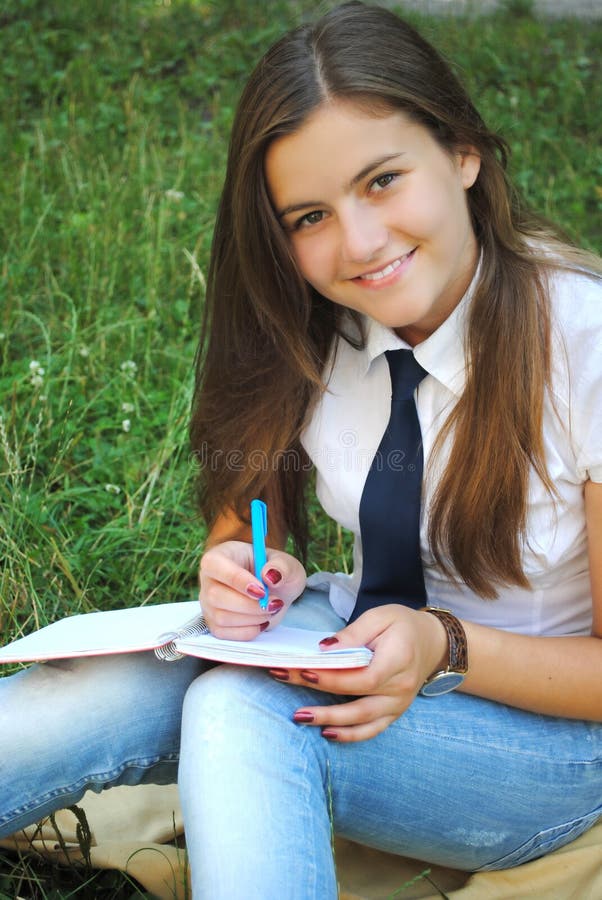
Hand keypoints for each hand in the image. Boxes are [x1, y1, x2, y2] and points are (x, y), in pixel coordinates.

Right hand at [199, 541, 305, 639]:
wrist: (276, 593)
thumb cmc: (276, 573)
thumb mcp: (287, 564)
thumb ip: (282, 566)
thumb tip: (270, 576)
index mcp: (221, 555)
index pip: (215, 565)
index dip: (237, 580)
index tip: (262, 591)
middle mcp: (209, 579)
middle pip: (215, 595)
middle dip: (249, 605)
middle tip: (273, 603)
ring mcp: (208, 603)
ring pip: (220, 617)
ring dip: (252, 618)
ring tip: (270, 610)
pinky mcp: (214, 623)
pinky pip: (224, 633)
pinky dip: (248, 631)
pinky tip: (261, 621)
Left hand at [272, 604, 447, 741]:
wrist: (431, 642)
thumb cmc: (402, 625)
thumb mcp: (379, 617)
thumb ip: (353, 633)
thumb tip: (325, 649)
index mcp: (398, 660)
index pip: (363, 677)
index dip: (333, 678)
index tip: (304, 672)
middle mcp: (400, 688)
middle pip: (358, 701)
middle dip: (322, 701)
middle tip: (290, 693)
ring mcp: (398, 704)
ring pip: (363, 721)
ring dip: (330, 721)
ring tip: (300, 717)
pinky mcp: (394, 712)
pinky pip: (372, 730)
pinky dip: (350, 735)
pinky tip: (326, 732)